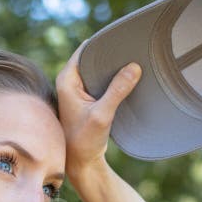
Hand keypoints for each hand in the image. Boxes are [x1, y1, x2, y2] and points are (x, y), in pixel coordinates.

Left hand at [55, 43, 140, 172]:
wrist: (80, 163)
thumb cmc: (84, 141)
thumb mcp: (102, 115)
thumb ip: (117, 91)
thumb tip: (134, 67)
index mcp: (66, 80)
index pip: (85, 50)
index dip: (103, 42)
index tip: (123, 38)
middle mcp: (70, 81)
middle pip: (92, 57)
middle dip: (111, 54)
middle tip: (134, 48)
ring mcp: (78, 90)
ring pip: (98, 69)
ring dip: (113, 67)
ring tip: (134, 60)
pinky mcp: (87, 99)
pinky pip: (101, 80)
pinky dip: (113, 79)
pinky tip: (129, 78)